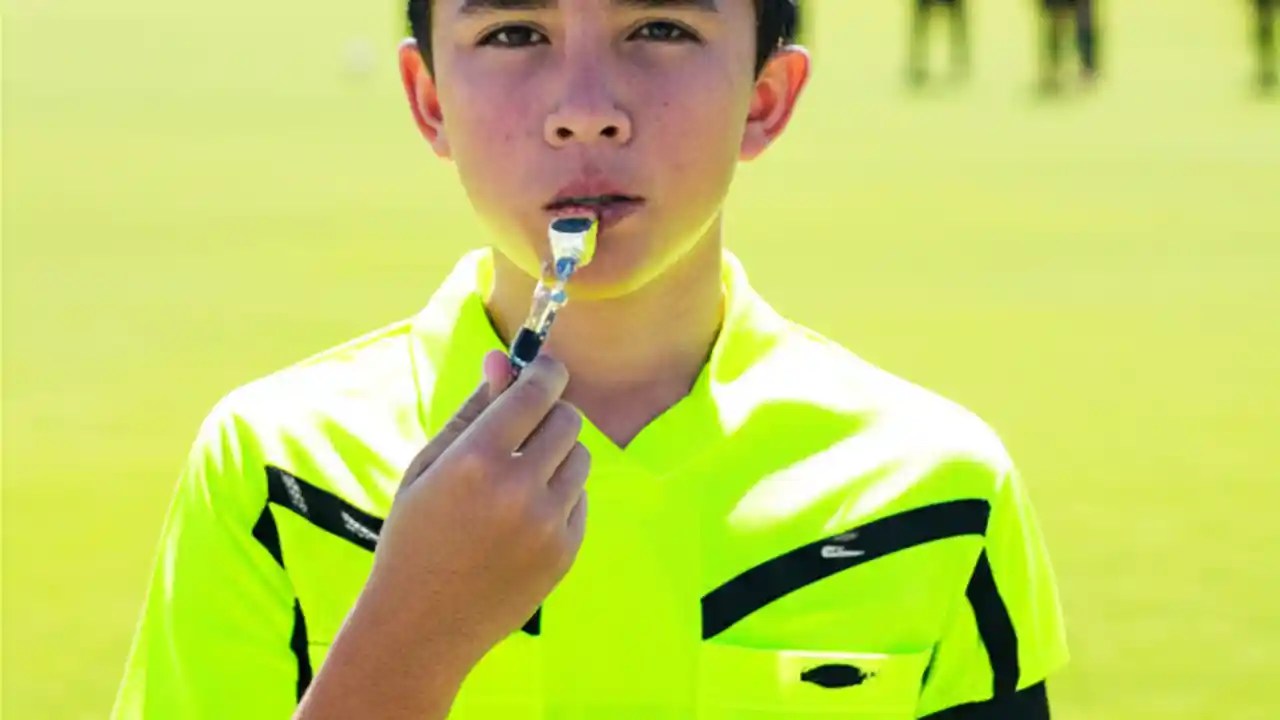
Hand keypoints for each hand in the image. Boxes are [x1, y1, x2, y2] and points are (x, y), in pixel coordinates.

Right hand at [367, 351, 589, 663]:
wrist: (420, 626)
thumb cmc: (415, 536)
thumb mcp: (429, 467)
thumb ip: (472, 410)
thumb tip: (504, 360)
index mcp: (476, 461)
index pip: (536, 392)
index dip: (546, 372)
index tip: (545, 370)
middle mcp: (518, 489)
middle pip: (568, 420)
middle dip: (550, 414)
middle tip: (525, 427)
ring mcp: (547, 525)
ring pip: (580, 458)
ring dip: (557, 455)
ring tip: (518, 479)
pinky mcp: (565, 552)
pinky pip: (580, 499)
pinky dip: (560, 496)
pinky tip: (522, 518)